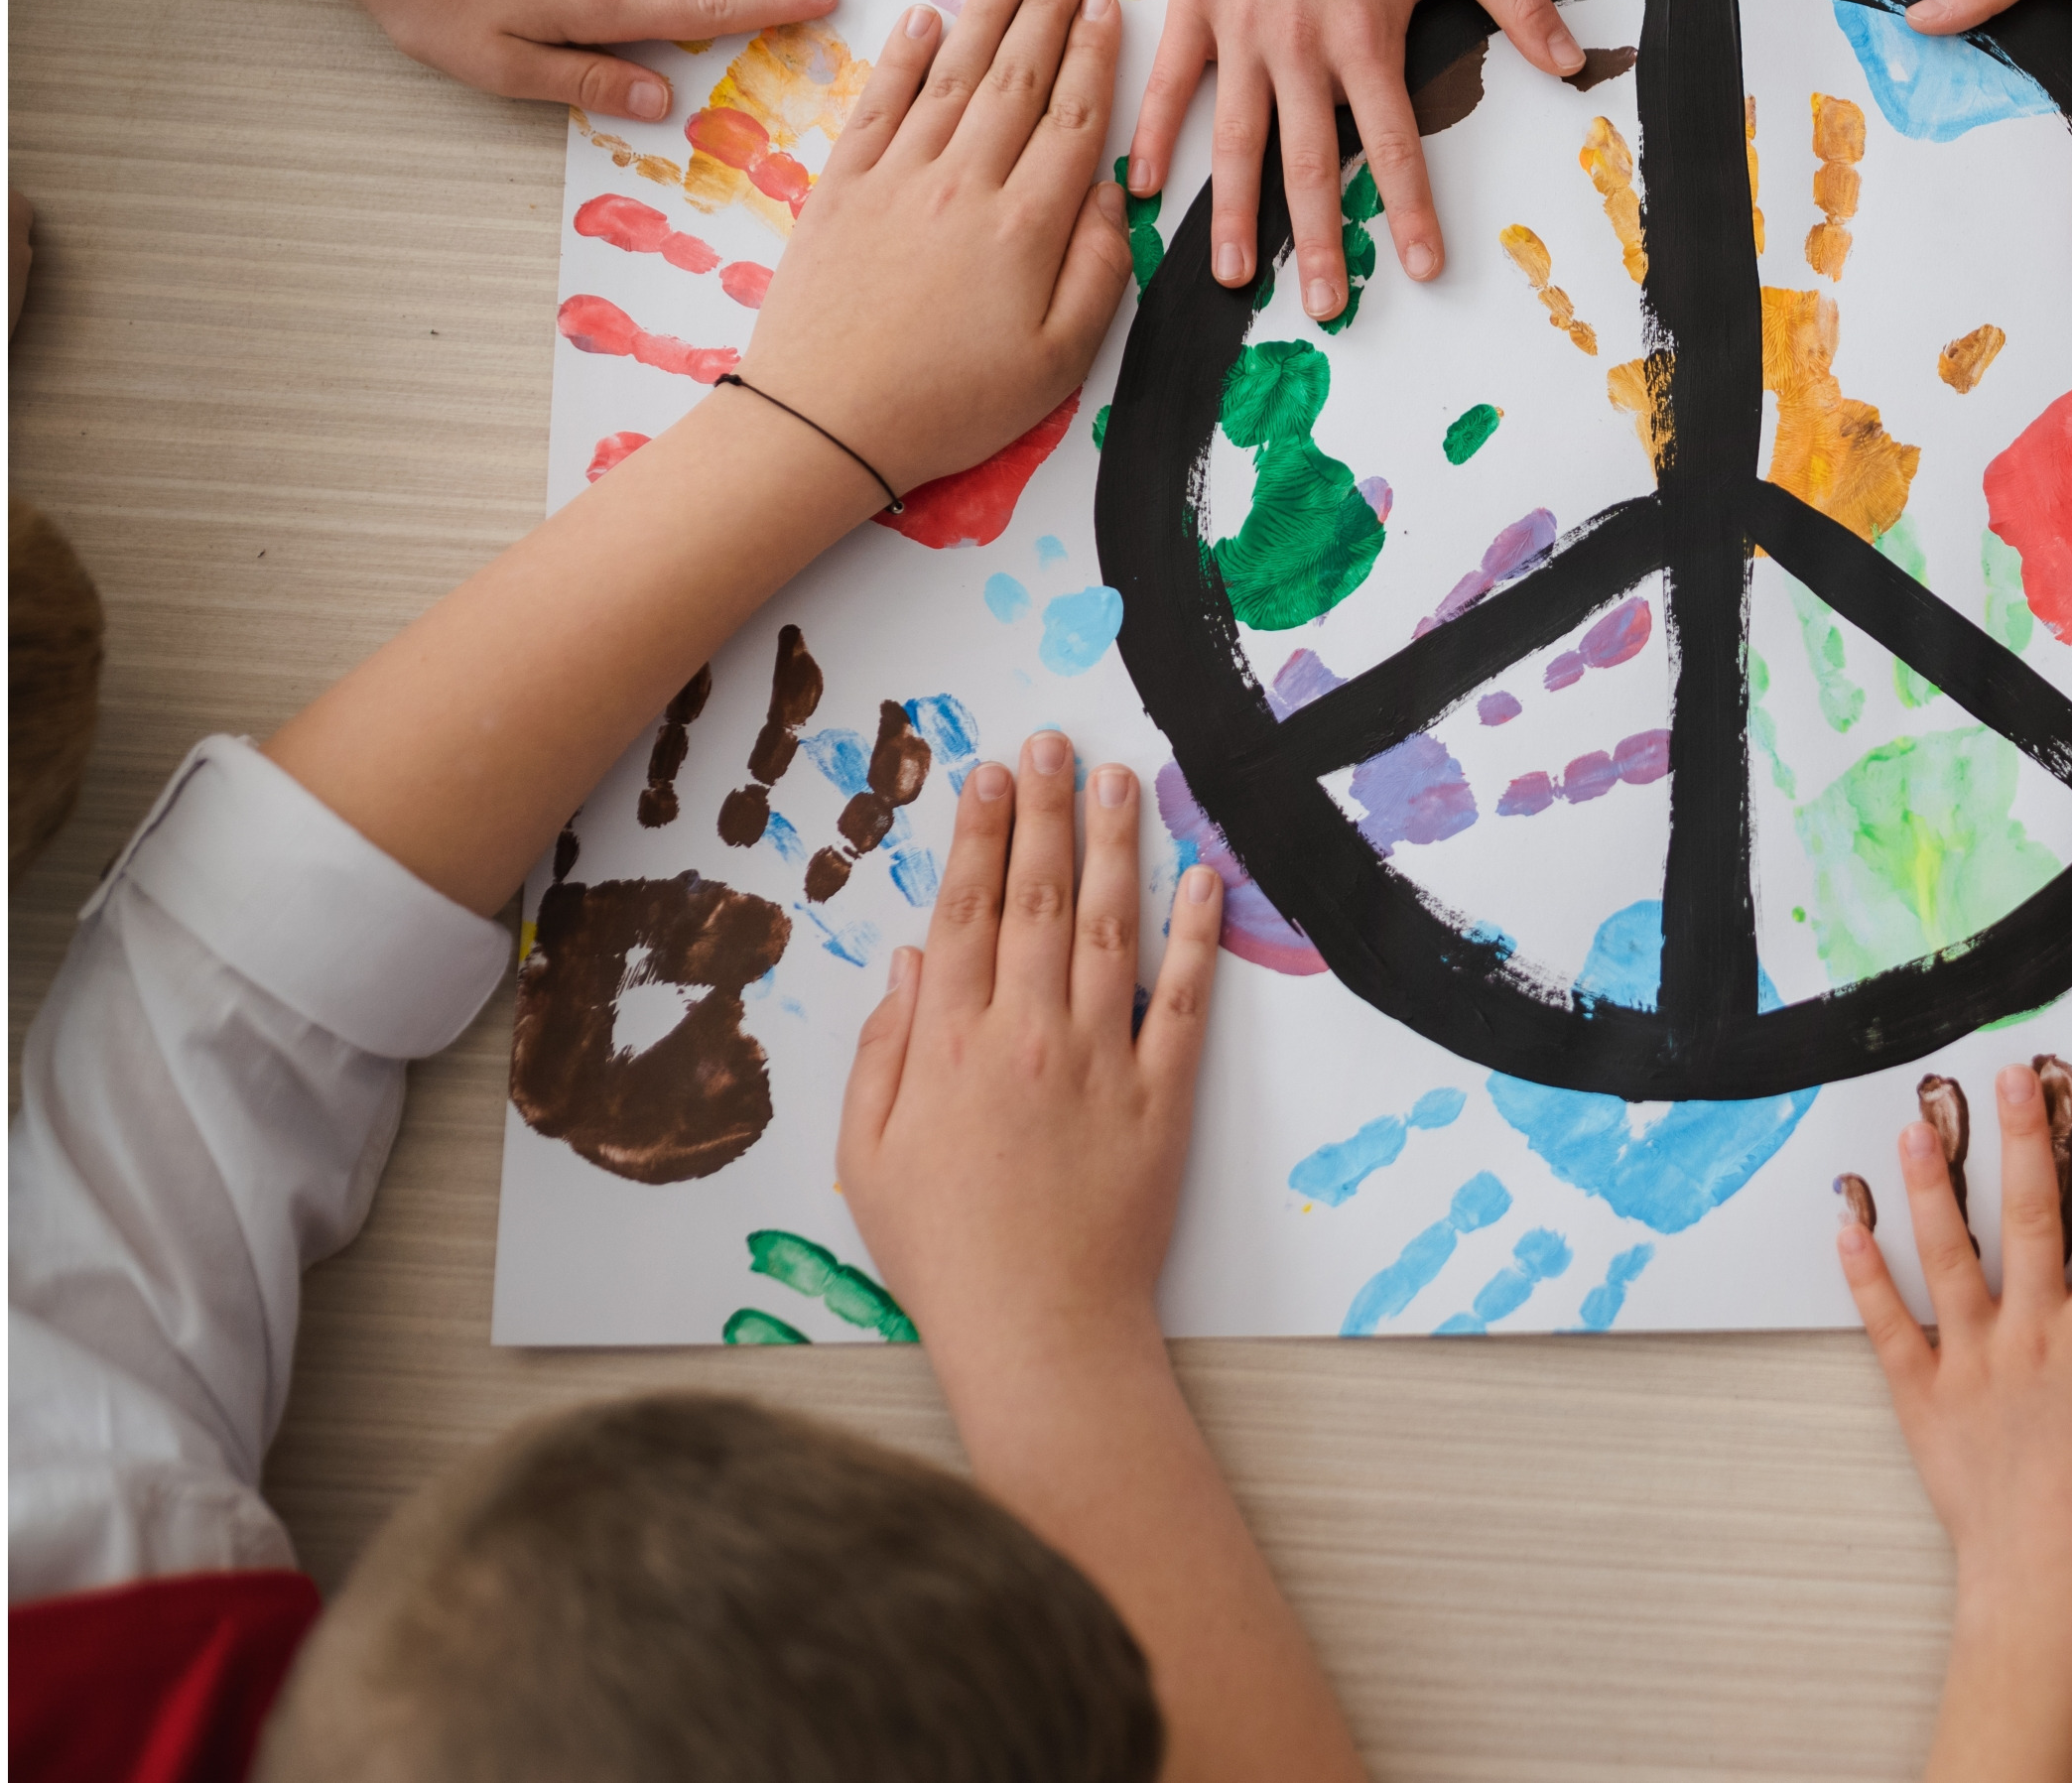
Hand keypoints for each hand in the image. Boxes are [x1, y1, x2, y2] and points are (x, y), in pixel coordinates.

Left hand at [746, 0, 1131, 493]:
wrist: (823, 420)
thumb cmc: (951, 405)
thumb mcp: (1058, 361)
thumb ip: (1097, 271)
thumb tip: (1108, 196)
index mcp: (1027, 226)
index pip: (1076, 118)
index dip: (1095, 54)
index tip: (1108, 2)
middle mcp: (965, 182)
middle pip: (1019, 77)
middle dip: (1049, 9)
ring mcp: (898, 177)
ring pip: (953, 74)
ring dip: (986, 12)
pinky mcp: (841, 187)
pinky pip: (880, 103)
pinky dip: (902, 55)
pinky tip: (922, 17)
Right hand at [839, 734, 1219, 1369]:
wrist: (1039, 1330)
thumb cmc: (944, 1253)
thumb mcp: (869, 1157)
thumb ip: (885, 1050)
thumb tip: (912, 960)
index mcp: (951, 1046)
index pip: (964, 909)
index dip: (977, 832)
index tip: (989, 773)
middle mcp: (1029, 1035)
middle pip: (1036, 895)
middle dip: (1045, 809)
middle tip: (1054, 741)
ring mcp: (1103, 1061)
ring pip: (1109, 927)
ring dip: (1115, 845)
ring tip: (1120, 780)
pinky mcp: (1163, 1096)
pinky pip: (1183, 1000)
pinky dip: (1196, 935)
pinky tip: (1202, 878)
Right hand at [1128, 0, 1580, 321]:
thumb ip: (1519, 5)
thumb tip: (1574, 60)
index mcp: (1365, 37)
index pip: (1390, 144)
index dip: (1410, 211)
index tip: (1423, 270)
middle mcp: (1300, 44)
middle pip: (1307, 164)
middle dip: (1318, 242)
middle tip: (1325, 309)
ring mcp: (1242, 27)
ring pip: (1235, 138)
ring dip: (1233, 213)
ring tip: (1230, 276)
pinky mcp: (1198, 1)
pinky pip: (1173, 82)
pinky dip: (1155, 135)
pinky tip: (1145, 192)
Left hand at [1843, 1073, 2071, 1782]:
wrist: (2048, 1576)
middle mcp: (2032, 1331)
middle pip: (2031, 1216)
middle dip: (2025, 1139)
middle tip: (2013, 1075)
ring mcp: (1972, 1358)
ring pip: (1948, 1254)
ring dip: (1933, 1186)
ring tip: (1917, 1126)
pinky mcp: (1922, 1392)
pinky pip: (1888, 1323)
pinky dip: (1864, 1274)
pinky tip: (1846, 1225)